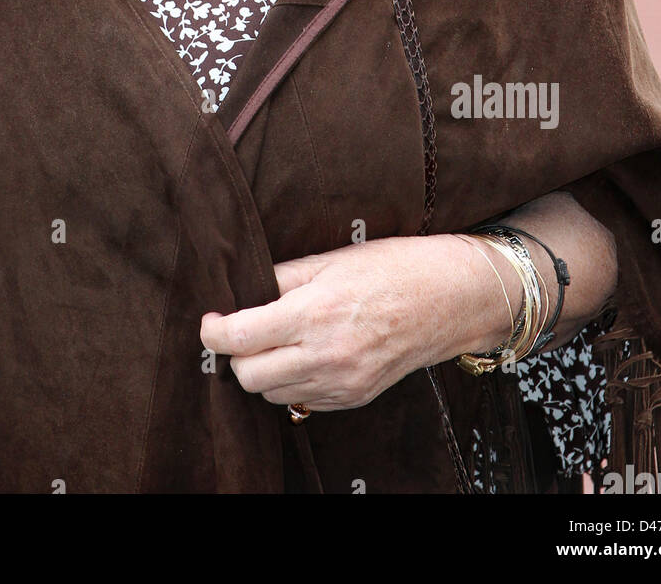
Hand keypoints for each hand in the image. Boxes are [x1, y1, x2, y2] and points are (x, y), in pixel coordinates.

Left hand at [200, 234, 474, 412]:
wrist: (449, 299)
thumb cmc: (392, 268)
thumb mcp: (330, 260)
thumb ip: (281, 277)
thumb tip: (242, 291)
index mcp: (314, 313)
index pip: (240, 338)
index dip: (213, 331)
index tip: (211, 321)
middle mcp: (325, 355)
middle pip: (248, 376)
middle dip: (235, 355)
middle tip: (242, 329)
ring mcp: (341, 382)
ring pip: (272, 394)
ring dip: (262, 370)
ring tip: (275, 340)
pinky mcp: (354, 397)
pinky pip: (303, 400)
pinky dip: (292, 382)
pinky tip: (303, 354)